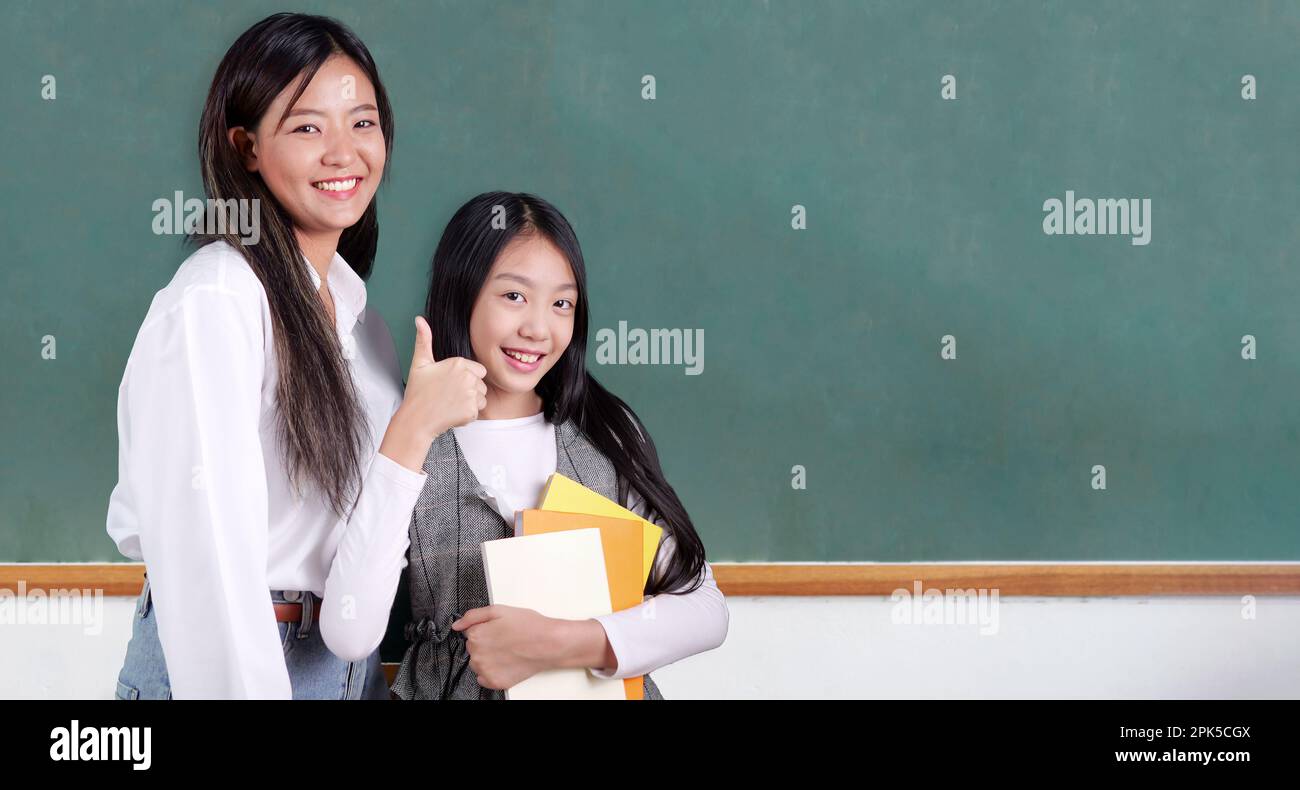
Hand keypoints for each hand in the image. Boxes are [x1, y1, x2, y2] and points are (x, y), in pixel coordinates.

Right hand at [401, 315, 486, 438]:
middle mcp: (468, 377)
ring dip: (470, 402)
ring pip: (482, 397)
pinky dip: (468, 414)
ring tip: (451, 403)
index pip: (478, 370)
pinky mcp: (472, 410)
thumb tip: (420, 320)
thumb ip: (424, 340)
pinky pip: (478, 411)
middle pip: (481, 383)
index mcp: (459, 363)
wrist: (416, 420)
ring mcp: (471, 394)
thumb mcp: (419, 363)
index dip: (466, 377)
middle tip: (449, 394)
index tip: (451, 383)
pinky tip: (453, 412)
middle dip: (470, 390)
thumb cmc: (418, 393)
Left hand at [451, 605, 558, 689]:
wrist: (549, 644)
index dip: (485, 630)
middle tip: (505, 639)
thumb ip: (473, 616)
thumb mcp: (499, 610)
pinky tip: (506, 663)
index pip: (469, 633)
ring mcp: (485, 670)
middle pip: (473, 649)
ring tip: (507, 651)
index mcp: (476, 635)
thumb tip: (457, 625)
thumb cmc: (528, 625)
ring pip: (478, 663)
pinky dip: (492, 671)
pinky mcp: (495, 682)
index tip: (497, 630)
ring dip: (488, 658)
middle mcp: (477, 655)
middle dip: (485, 643)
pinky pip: (483, 678)